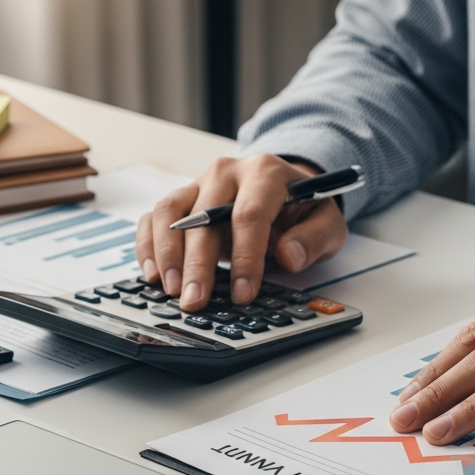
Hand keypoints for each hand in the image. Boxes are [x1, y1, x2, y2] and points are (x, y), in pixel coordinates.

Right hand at [135, 155, 348, 311]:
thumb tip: (289, 256)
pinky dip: (148, 245)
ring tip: (170, 290)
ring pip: (169, 212)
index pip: (249, 214)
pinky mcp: (180, 198)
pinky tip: (152, 274)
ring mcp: (198, 183)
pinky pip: (153, 217)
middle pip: (203, 216)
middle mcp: (226, 172)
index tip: (244, 293)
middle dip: (198, 264)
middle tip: (195, 301)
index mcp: (265, 173)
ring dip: (166, 254)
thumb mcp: (327, 223)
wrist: (283, 188)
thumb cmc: (303, 209)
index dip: (245, 257)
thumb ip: (313, 239)